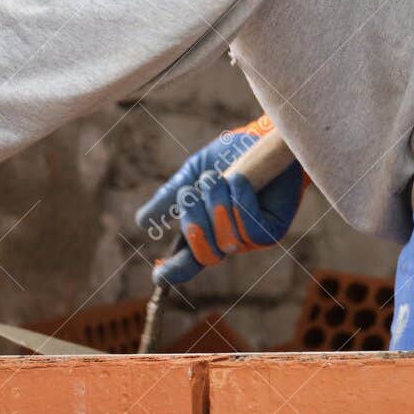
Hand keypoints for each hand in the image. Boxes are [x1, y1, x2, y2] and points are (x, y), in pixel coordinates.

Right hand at [133, 117, 305, 284]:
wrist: (259, 138)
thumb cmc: (228, 157)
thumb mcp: (190, 176)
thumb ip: (169, 200)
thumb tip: (142, 222)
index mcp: (207, 231)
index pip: (189, 261)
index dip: (173, 271)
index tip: (158, 276)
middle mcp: (228, 239)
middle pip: (205, 254)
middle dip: (195, 224)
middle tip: (191, 193)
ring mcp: (251, 237)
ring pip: (227, 240)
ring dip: (217, 204)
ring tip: (218, 177)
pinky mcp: (272, 229)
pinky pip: (249, 229)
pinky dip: (239, 202)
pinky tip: (239, 179)